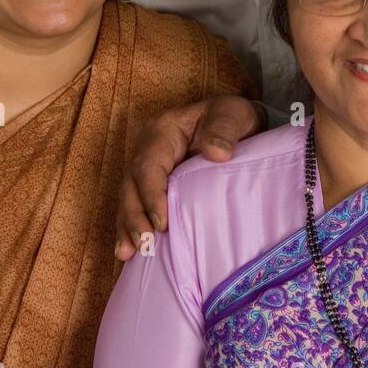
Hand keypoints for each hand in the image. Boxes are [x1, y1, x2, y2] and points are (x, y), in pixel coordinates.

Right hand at [114, 94, 264, 259]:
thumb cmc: (234, 118)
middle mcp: (148, 149)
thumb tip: (217, 153)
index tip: (162, 222)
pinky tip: (128, 252)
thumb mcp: (233, 114)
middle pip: (132, 185)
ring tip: (127, 253)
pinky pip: (138, 207)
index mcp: (162, 130)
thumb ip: (224, 129)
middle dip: (134, 216)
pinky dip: (132, 228)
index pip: (149, 165)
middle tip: (142, 244)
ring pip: (130, 199)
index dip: (151, 195)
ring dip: (128, 227)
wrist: (240, 126)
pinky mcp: (154, 185)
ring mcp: (148, 168)